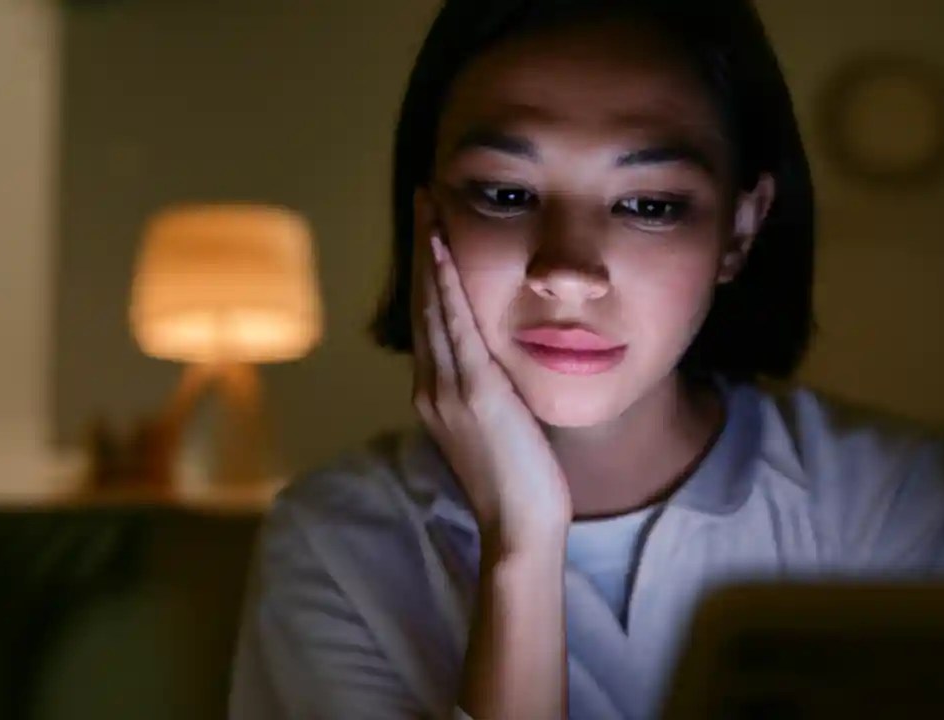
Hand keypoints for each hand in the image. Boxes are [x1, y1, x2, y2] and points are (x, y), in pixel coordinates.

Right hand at [411, 200, 571, 554]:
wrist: (520, 528)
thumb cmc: (520, 484)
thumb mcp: (499, 429)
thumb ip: (492, 393)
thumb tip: (502, 365)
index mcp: (436, 395)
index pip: (429, 320)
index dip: (428, 272)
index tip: (431, 230)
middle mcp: (432, 387)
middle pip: (423, 303)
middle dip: (423, 247)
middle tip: (422, 198)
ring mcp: (449, 390)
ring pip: (434, 306)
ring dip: (432, 251)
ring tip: (429, 205)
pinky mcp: (476, 393)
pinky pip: (457, 327)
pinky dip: (448, 284)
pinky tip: (446, 248)